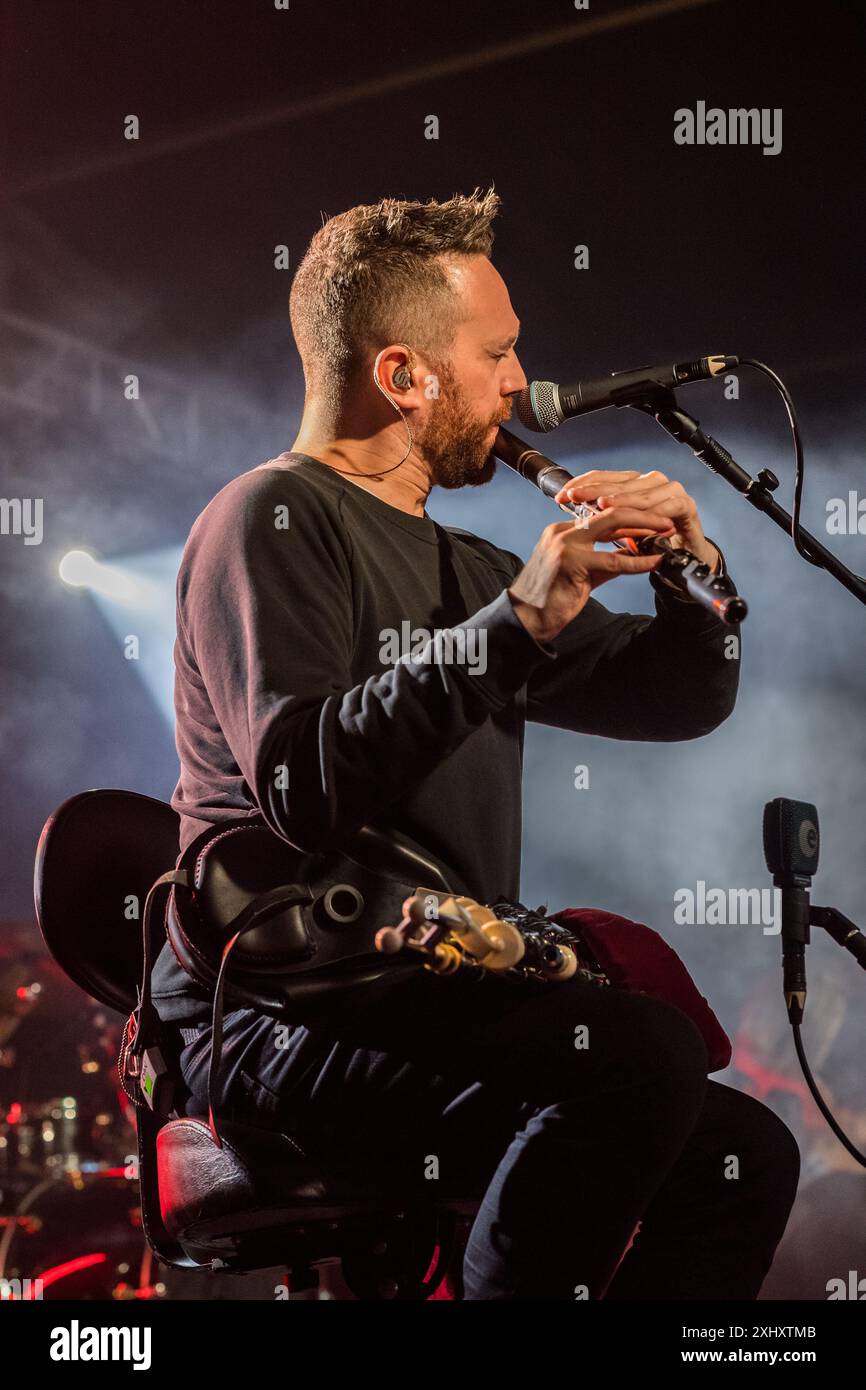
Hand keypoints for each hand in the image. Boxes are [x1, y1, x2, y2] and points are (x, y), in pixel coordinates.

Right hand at [508, 471, 678, 643]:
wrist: (526, 619)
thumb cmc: (550, 598)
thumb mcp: (579, 572)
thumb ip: (603, 561)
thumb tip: (631, 556)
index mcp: (562, 531)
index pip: (602, 514)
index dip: (631, 515)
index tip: (653, 520)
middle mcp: (562, 532)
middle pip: (609, 510)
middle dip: (642, 513)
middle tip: (666, 519)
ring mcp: (565, 545)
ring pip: (613, 525)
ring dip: (644, 528)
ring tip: (666, 533)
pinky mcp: (571, 563)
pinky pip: (612, 560)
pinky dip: (637, 561)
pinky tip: (653, 562)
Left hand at [553, 468, 719, 572]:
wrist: (683, 558)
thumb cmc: (650, 543)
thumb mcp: (619, 530)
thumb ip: (601, 517)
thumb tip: (570, 508)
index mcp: (635, 484)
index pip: (605, 478)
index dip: (583, 485)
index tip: (561, 495)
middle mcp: (652, 483)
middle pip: (620, 484)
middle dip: (595, 490)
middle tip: (575, 497)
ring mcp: (670, 491)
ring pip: (641, 494)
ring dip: (621, 500)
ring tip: (602, 505)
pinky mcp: (685, 505)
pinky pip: (667, 507)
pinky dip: (651, 513)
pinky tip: (636, 518)